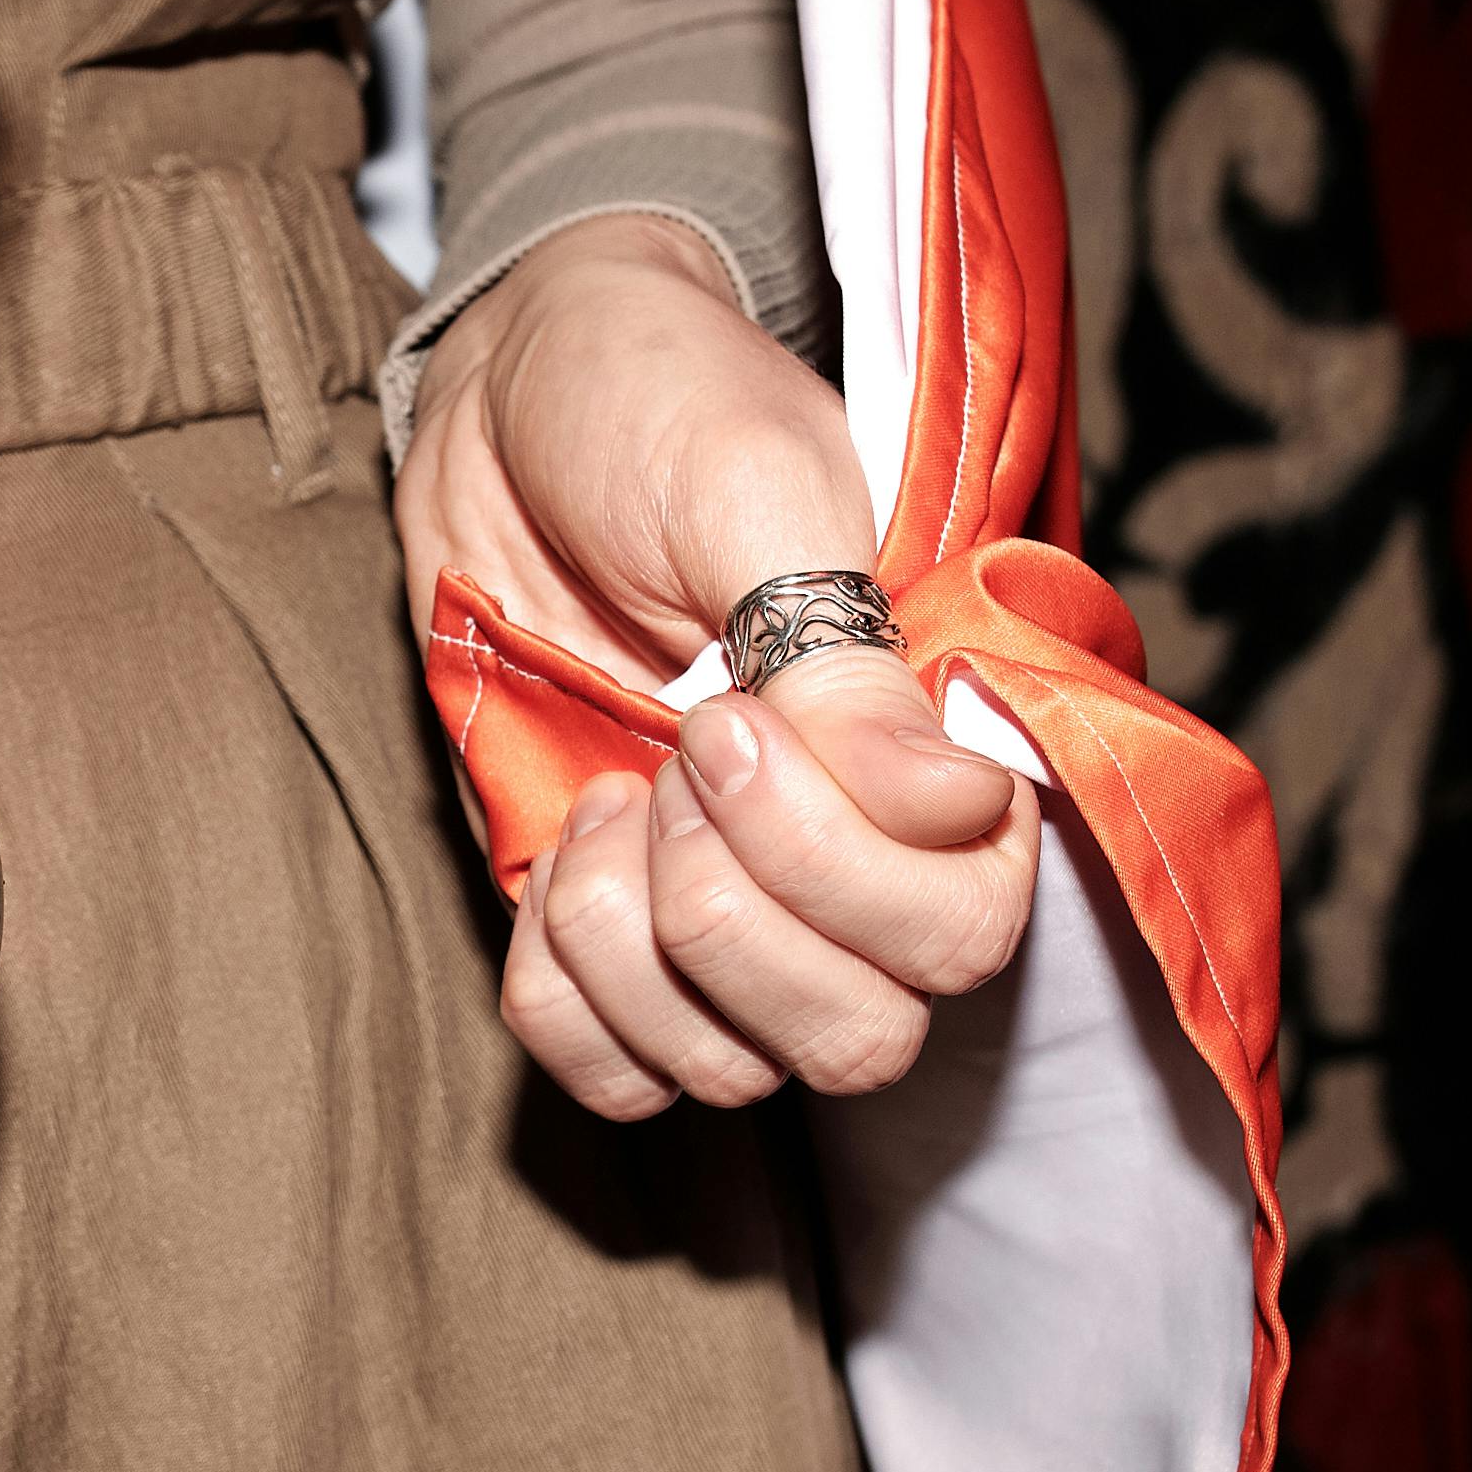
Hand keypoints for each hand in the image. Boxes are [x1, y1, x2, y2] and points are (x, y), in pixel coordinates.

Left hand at [396, 214, 1040, 1115]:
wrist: (505, 399)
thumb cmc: (656, 408)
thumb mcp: (758, 493)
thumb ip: (843, 663)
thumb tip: (959, 806)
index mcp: (936, 757)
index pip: (966, 930)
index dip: (838, 865)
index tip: (729, 719)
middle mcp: (851, 862)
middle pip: (861, 1039)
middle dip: (735, 920)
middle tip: (672, 759)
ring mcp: (728, 910)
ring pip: (728, 1072)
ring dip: (633, 942)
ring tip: (611, 788)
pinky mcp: (607, 935)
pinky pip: (609, 1069)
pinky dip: (564, 992)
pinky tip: (562, 853)